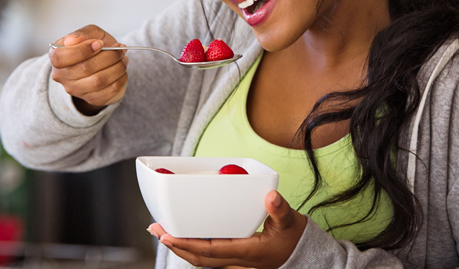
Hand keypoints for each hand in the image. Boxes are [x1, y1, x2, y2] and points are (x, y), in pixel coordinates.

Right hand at [49, 25, 127, 112]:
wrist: (103, 63)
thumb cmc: (93, 45)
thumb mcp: (89, 33)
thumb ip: (82, 34)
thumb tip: (72, 40)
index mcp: (56, 56)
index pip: (61, 57)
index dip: (82, 50)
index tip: (99, 43)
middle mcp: (62, 76)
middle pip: (85, 68)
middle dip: (108, 56)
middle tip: (119, 49)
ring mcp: (76, 90)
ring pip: (99, 81)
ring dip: (117, 67)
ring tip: (122, 58)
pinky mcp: (92, 99)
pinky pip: (109, 91)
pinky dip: (121, 78)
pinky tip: (122, 70)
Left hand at [147, 190, 306, 268]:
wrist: (303, 254)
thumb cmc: (294, 237)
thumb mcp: (290, 222)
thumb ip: (280, 210)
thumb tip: (270, 196)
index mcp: (248, 253)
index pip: (210, 251)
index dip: (187, 244)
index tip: (167, 235)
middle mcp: (238, 262)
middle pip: (199, 258)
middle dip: (175, 245)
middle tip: (155, 229)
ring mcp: (235, 262)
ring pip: (201, 259)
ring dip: (180, 246)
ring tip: (162, 231)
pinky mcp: (234, 258)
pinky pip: (208, 256)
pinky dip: (192, 247)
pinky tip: (183, 235)